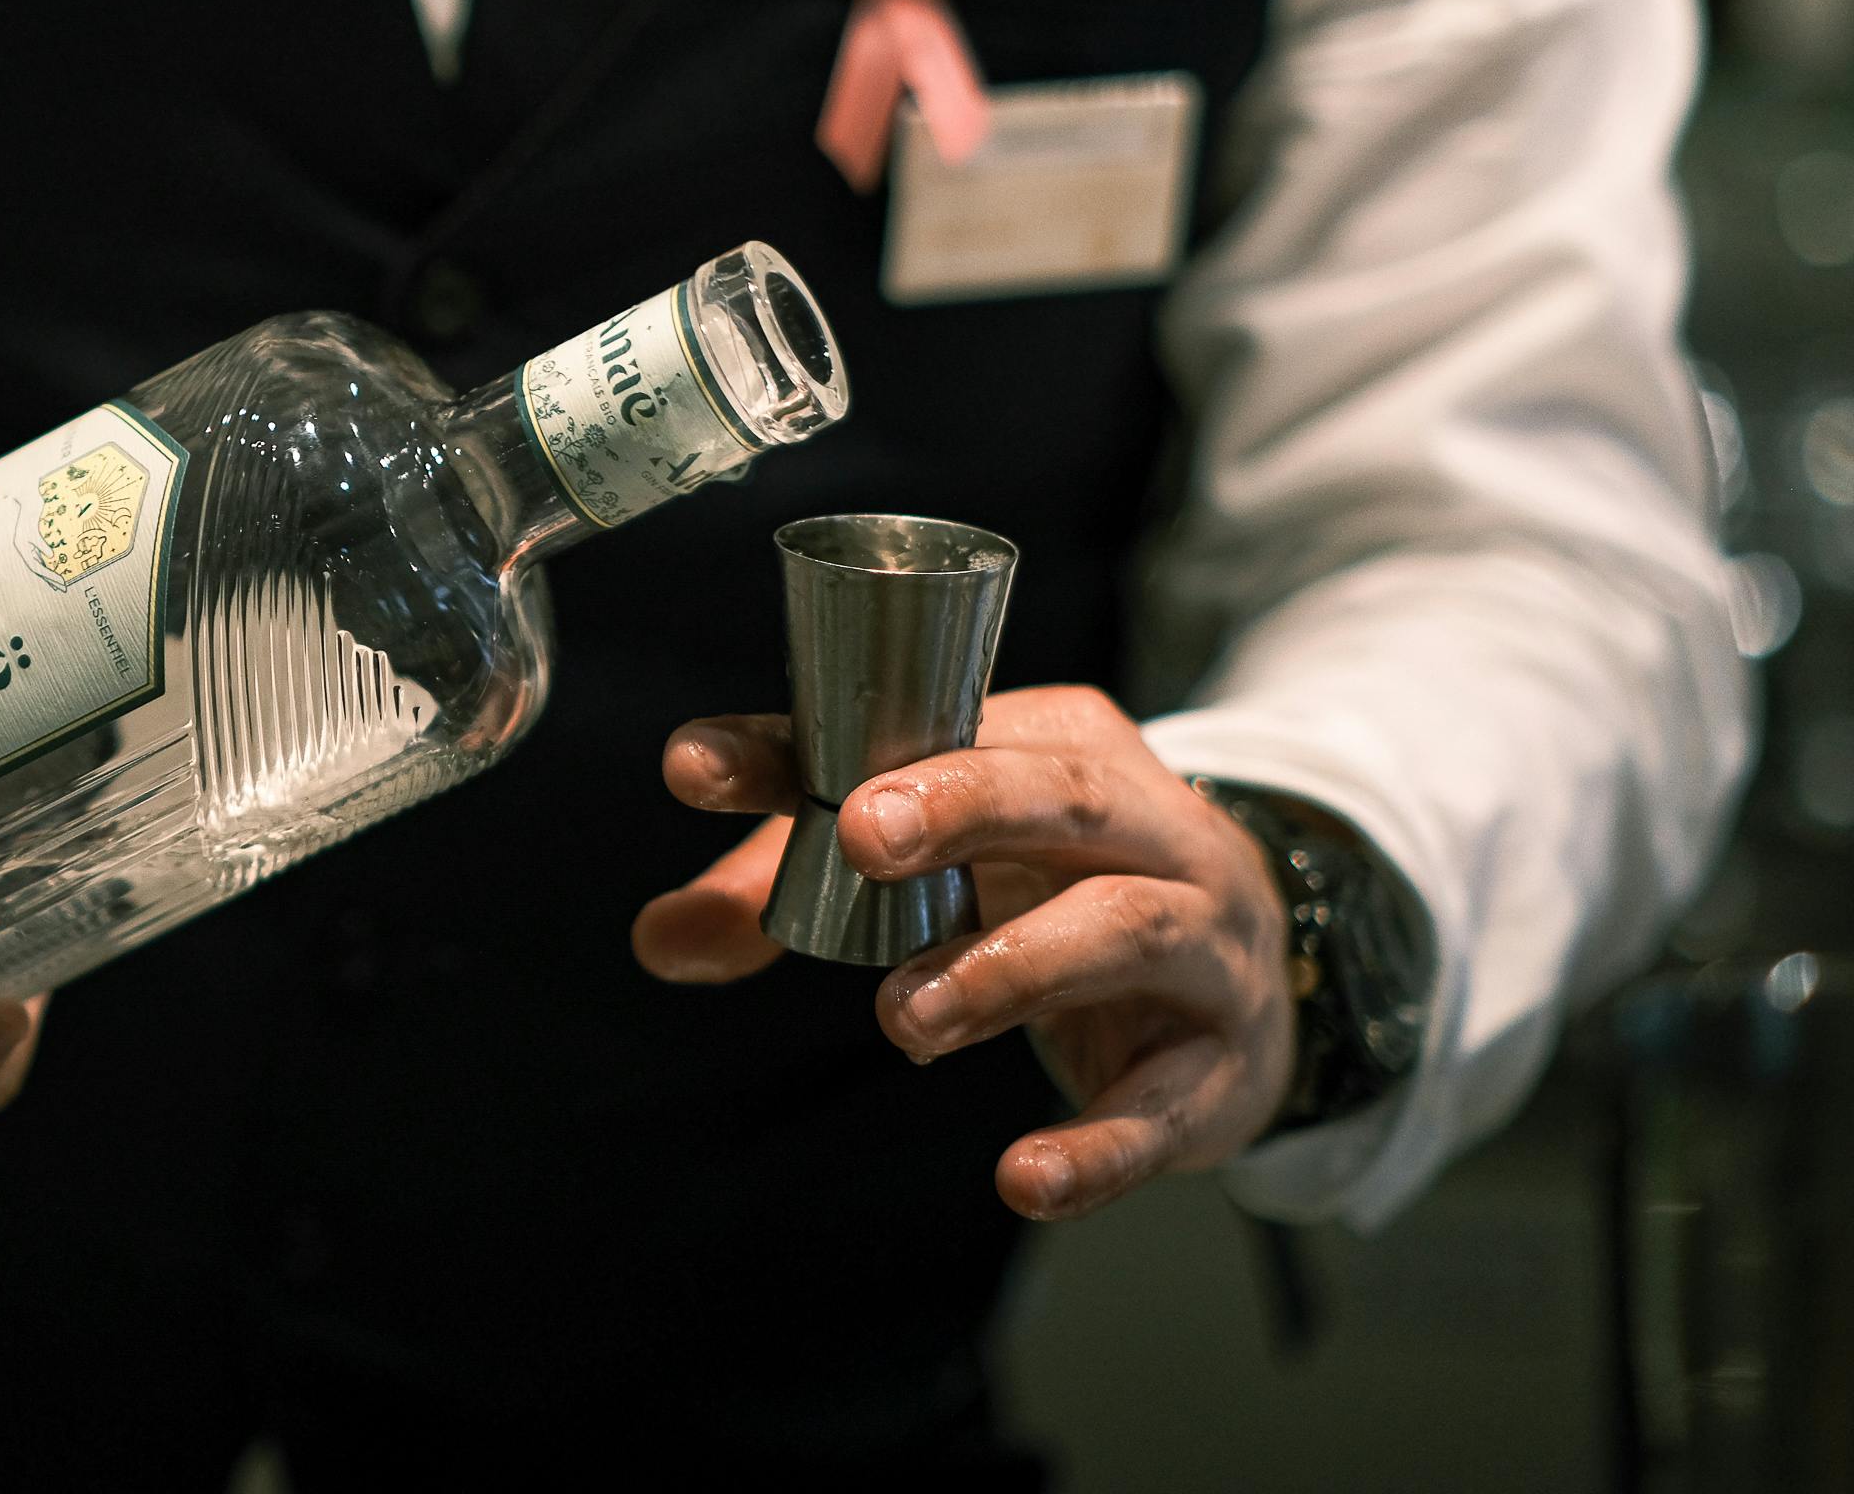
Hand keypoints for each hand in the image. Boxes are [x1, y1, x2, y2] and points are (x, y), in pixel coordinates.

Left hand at [633, 685, 1294, 1220]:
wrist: (1247, 974)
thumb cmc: (1057, 885)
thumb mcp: (939, 862)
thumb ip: (790, 887)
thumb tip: (660, 939)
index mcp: (1063, 746)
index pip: (939, 727)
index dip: (817, 743)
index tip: (699, 766)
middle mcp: (1151, 827)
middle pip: (1064, 797)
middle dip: (960, 806)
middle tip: (857, 837)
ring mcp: (1202, 941)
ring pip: (1119, 931)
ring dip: (1006, 969)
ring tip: (902, 1017)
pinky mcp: (1219, 1063)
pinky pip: (1164, 1104)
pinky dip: (1098, 1146)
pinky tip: (1023, 1179)